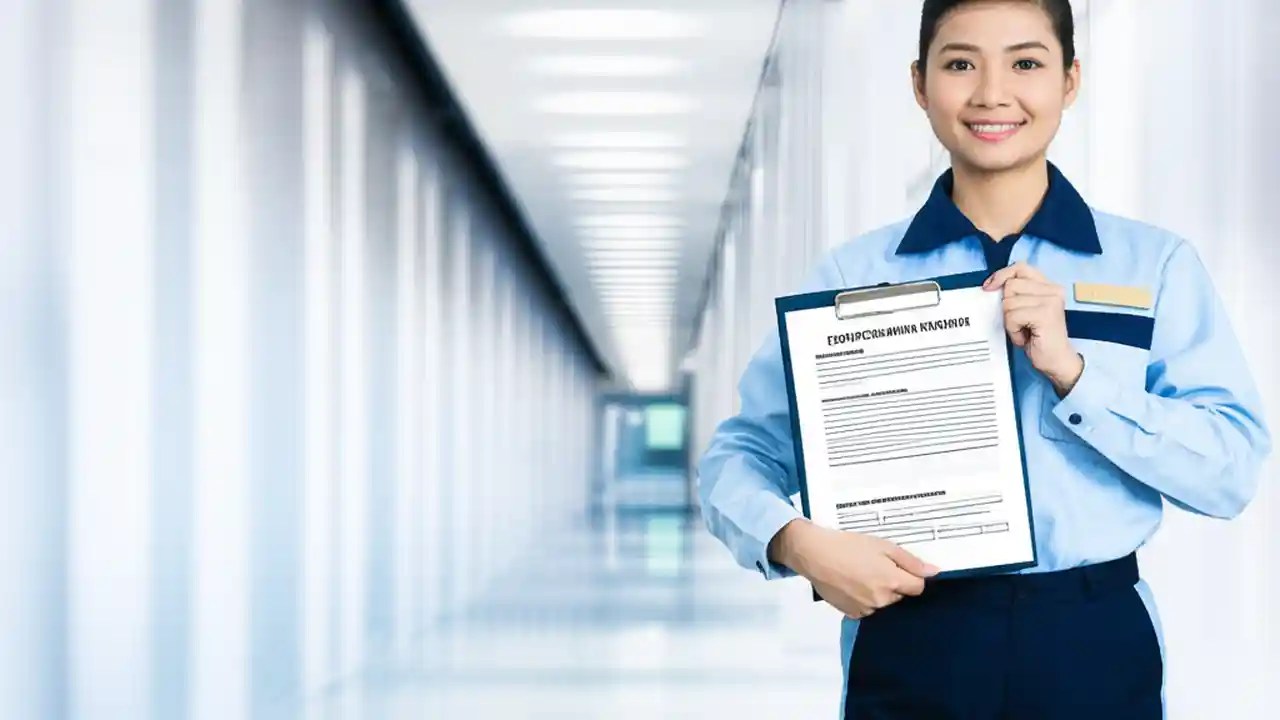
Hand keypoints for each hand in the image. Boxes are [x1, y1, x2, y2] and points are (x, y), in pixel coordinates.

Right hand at [769, 519, 939, 618]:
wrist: (814, 554)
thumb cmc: (847, 546)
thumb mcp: (882, 545)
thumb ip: (910, 561)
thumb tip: (934, 572)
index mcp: (892, 581)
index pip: (919, 588)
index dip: (913, 577)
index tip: (903, 568)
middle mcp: (882, 600)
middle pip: (901, 596)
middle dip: (895, 584)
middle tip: (877, 567)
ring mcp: (866, 609)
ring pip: (884, 604)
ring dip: (880, 593)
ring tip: (862, 574)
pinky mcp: (853, 614)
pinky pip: (869, 610)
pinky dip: (866, 599)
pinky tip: (854, 584)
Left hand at [983, 262, 1083, 395]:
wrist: (1056, 361)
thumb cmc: (1038, 338)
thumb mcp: (1025, 310)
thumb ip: (1016, 295)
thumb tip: (991, 285)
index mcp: (1049, 286)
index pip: (1020, 267)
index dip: (1002, 275)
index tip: (989, 287)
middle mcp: (1053, 290)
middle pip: (1010, 286)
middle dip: (1007, 307)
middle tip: (1020, 322)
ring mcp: (1050, 301)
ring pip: (1009, 302)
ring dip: (1010, 322)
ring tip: (1024, 331)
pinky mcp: (1045, 314)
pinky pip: (1012, 316)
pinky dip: (1013, 330)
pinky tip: (1025, 336)